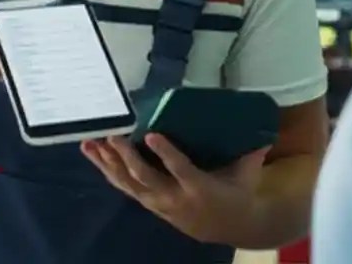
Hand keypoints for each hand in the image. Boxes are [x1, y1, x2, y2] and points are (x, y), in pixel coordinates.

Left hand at [81, 134, 270, 244]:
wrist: (231, 228)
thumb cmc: (238, 193)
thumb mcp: (247, 173)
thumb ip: (250, 150)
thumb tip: (261, 124)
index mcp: (201, 188)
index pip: (181, 170)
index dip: (166, 153)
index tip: (152, 134)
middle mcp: (175, 198)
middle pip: (146, 178)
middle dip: (127, 157)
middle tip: (113, 136)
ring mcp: (159, 203)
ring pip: (129, 184)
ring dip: (109, 164)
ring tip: (91, 144)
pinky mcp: (149, 203)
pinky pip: (125, 187)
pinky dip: (108, 171)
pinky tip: (94, 156)